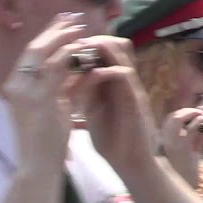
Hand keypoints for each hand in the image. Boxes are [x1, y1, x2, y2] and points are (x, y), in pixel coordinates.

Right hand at [3, 13, 89, 170]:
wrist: (38, 167)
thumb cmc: (46, 144)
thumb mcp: (56, 109)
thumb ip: (65, 88)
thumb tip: (81, 69)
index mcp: (15, 89)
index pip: (30, 55)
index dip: (46, 36)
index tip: (63, 23)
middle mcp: (15, 86)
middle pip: (34, 48)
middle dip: (54, 30)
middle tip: (73, 17)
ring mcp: (24, 91)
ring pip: (44, 53)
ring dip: (63, 38)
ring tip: (81, 28)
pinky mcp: (39, 98)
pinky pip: (57, 68)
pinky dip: (71, 55)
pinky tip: (84, 47)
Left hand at [72, 36, 158, 177]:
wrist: (132, 164)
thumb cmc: (113, 140)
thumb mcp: (92, 112)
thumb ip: (84, 95)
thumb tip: (67, 81)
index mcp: (112, 83)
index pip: (103, 52)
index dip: (86, 43)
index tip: (65, 40)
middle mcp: (124, 81)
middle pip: (115, 46)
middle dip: (93, 39)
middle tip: (72, 40)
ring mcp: (132, 88)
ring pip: (122, 55)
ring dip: (102, 47)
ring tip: (82, 46)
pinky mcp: (136, 101)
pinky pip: (126, 77)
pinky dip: (110, 70)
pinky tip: (93, 71)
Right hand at [160, 108, 202, 184]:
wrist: (184, 190)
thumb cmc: (186, 173)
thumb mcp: (188, 154)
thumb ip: (194, 140)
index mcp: (161, 144)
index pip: (168, 121)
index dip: (180, 114)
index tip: (191, 114)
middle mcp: (162, 142)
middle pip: (172, 117)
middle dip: (187, 111)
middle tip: (199, 112)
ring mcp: (171, 144)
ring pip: (179, 119)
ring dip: (193, 114)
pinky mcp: (183, 148)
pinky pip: (192, 129)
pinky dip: (200, 122)